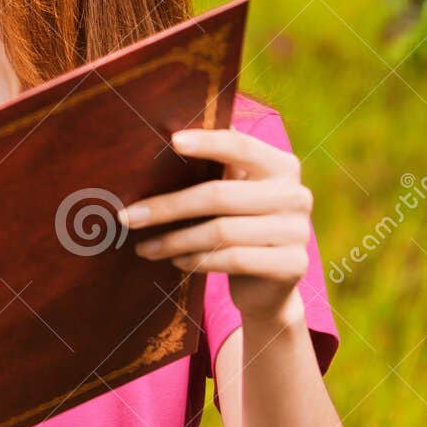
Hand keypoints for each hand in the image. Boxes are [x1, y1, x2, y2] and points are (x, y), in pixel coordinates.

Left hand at [120, 129, 313, 318]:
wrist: (269, 286)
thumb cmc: (238, 228)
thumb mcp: (232, 194)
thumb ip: (214, 170)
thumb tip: (162, 140)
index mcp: (281, 166)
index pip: (241, 146)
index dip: (208, 142)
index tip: (172, 141)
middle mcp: (296, 194)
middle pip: (219, 195)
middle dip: (167, 207)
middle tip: (129, 217)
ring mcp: (298, 231)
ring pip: (221, 231)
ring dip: (175, 241)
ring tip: (145, 248)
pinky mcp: (293, 265)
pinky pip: (233, 259)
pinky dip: (198, 260)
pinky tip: (177, 262)